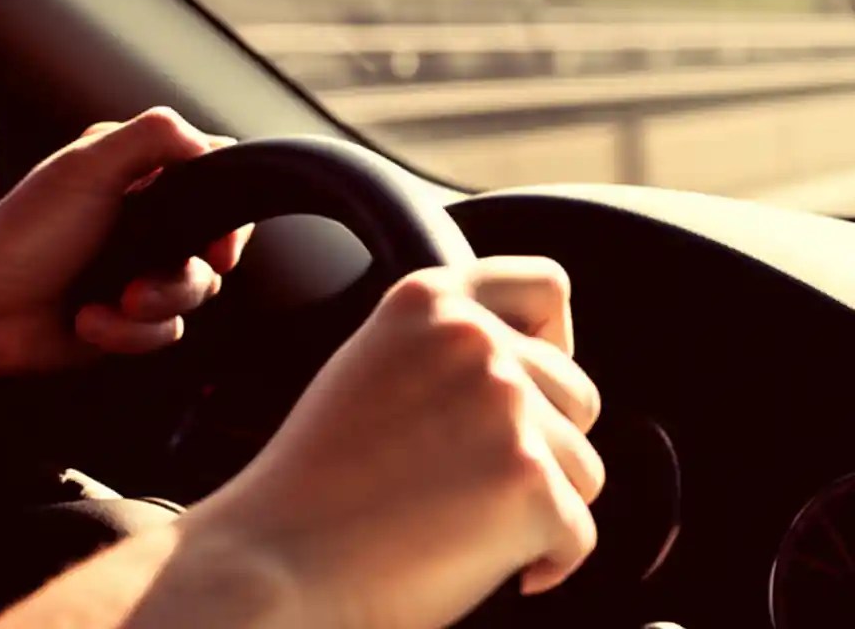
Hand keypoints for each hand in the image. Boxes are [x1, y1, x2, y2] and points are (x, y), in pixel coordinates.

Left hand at [0, 107, 251, 375]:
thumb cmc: (24, 235)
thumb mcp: (87, 166)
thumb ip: (154, 136)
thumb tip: (211, 144)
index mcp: (143, 174)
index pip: (217, 180)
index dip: (230, 214)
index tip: (219, 242)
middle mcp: (150, 221)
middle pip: (219, 246)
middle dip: (188, 272)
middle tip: (157, 276)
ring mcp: (145, 270)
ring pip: (198, 293)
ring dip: (155, 304)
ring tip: (115, 301)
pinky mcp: (136, 316)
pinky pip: (168, 331)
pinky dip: (130, 333)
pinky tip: (92, 320)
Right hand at [184, 257, 602, 627]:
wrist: (270, 566)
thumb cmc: (312, 488)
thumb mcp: (371, 368)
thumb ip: (444, 349)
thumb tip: (528, 367)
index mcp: (432, 302)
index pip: (547, 287)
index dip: (558, 342)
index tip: (535, 389)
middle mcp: (477, 342)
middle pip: (578, 394)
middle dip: (547, 447)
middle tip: (480, 488)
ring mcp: (506, 409)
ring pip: (584, 469)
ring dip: (544, 506)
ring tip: (468, 527)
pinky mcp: (528, 483)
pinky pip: (579, 534)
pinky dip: (548, 562)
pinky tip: (486, 566)